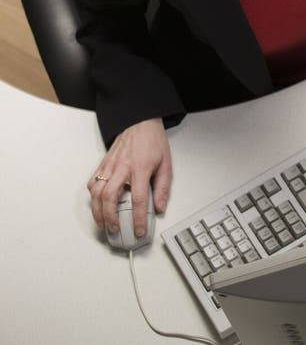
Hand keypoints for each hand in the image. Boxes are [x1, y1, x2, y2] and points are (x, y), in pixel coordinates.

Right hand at [88, 118, 171, 237]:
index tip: (139, 230)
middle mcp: (122, 167)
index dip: (139, 218)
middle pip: (111, 197)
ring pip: (97, 192)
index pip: (138, 198)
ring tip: (103, 223)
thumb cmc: (152, 141)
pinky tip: (97, 204)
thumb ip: (162, 187)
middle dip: (111, 217)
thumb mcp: (165, 163)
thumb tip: (159, 207)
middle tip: (115, 230)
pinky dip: (92, 196)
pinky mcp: (103, 163)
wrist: (140, 121)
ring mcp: (110, 165)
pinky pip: (93, 182)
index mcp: (140, 168)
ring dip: (98, 211)